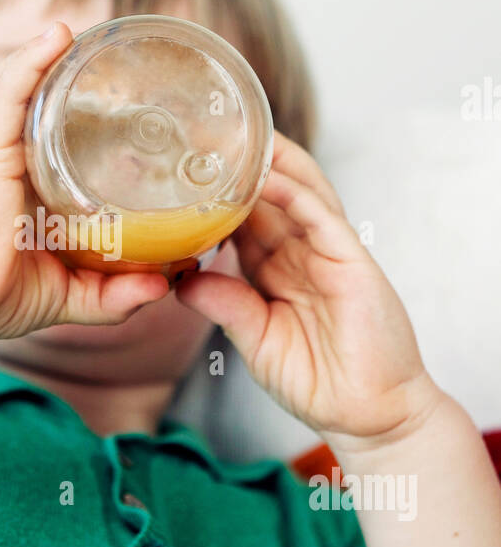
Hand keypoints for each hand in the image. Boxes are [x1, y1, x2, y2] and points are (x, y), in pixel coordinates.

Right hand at [0, 23, 169, 343]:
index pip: (50, 137)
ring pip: (22, 88)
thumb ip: (115, 294)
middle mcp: (4, 160)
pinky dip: (32, 61)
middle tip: (109, 60)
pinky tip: (58, 35)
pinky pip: (9, 92)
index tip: (119, 104)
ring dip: (51, 57)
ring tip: (82, 32)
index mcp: (20, 186)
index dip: (77, 115)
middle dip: (66, 78)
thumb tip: (166, 284)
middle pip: (36, 104)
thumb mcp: (68, 294)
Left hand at [174, 130, 441, 449]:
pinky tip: (268, 174)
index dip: (213, 193)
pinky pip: (321, 215)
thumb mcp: (255, 340)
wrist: (368, 416)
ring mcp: (328, 252)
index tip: (177, 171)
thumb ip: (225, 304)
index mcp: (275, 268)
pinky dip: (295, 192)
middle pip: (268, 193)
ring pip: (298, 190)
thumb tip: (182, 278)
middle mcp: (301, 252)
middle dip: (239, 162)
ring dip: (270, 159)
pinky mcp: (352, 261)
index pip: (240, 218)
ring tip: (235, 130)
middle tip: (200, 131)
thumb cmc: (317, 383)